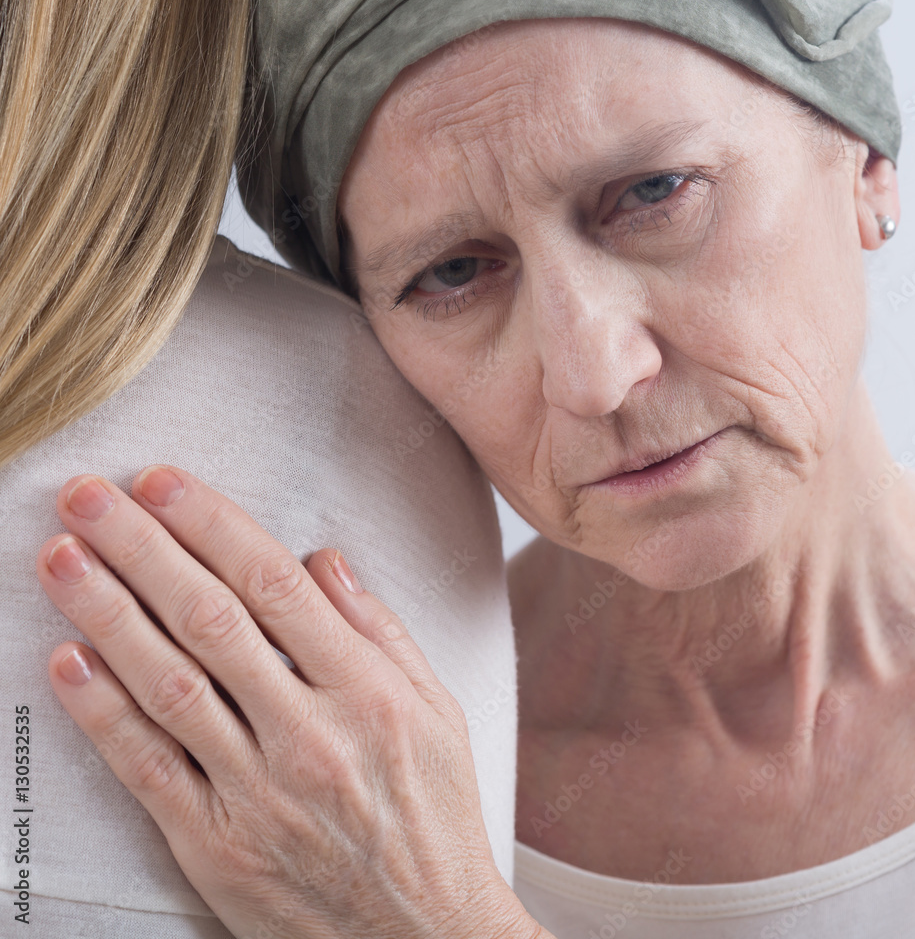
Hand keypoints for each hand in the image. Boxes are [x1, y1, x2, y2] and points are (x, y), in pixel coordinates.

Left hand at [37, 466, 540, 938]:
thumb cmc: (435, 818)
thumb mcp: (436, 712)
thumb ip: (380, 631)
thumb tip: (323, 561)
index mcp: (368, 693)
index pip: (275, 586)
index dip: (212, 526)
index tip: (164, 483)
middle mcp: (310, 735)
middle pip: (210, 620)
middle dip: (143, 548)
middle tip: (90, 497)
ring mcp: (257, 794)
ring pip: (167, 685)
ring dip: (107, 613)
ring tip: (61, 558)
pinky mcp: (216, 848)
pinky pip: (148, 769)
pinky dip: (103, 711)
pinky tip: (68, 660)